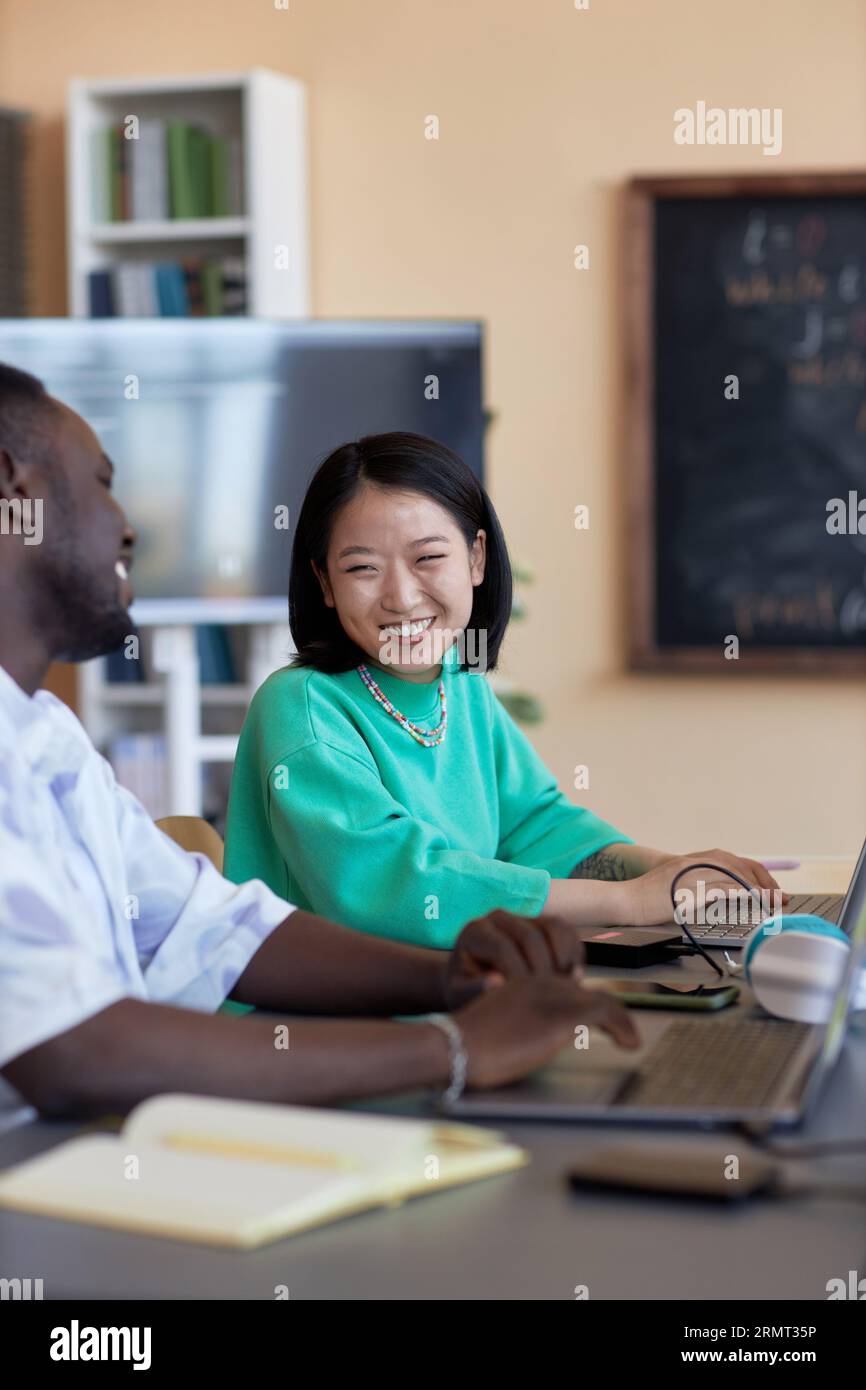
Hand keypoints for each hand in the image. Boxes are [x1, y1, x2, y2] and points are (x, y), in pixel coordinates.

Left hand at [443, 909, 583, 1009]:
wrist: (477, 983)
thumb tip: (496, 983)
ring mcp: (523, 917)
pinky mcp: (542, 923)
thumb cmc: (467, 991)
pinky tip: (572, 977)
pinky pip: (566, 930)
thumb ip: (473, 991)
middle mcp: (498, 917)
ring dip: (564, 958)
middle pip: (530, 936)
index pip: (503, 948)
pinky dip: (574, 952)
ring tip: (565, 987)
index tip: (527, 1001)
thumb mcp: (461, 995)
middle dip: (543, 970)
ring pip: (554, 926)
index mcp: (475, 931)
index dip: (519, 975)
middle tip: (550, 998)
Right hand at [451, 975, 640, 1089]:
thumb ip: (523, 1018)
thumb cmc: (472, 1044)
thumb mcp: (500, 1021)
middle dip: (606, 1010)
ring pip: (601, 999)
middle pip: (586, 991)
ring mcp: (554, 994)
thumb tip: (546, 1033)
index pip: (566, 981)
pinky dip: (623, 1027)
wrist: (460, 1045)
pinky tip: (630, 1042)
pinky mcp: (563, 1013)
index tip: (601, 1014)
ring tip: (628, 1038)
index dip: (586, 997)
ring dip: (618, 1019)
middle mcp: (542, 981)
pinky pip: (606, 1011)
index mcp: (525, 980)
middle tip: (623, 1031)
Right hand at [619, 849, 787, 928]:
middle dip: (764, 879)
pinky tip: (757, 902)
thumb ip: (697, 887)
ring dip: (760, 888)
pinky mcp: (691, 887)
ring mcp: (692, 872)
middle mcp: (695, 861)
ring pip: (736, 874)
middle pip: (738, 863)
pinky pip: (726, 887)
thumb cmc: (647, 900)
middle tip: (781, 897)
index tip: (770, 889)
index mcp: (693, 860)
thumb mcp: (676, 888)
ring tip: (776, 902)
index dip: (755, 873)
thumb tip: (723, 898)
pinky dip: (746, 894)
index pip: (732, 860)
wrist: (625, 901)